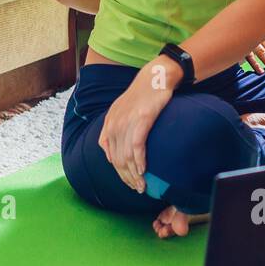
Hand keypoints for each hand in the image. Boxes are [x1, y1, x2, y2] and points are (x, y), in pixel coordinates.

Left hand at [98, 58, 180, 192]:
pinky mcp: (141, 120)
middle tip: (137, 189)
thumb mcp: (122, 111)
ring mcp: (127, 122)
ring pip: (127, 156)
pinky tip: (144, 171)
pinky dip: (139, 162)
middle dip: (126, 178)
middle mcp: (115, 124)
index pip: (110, 155)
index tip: (128, 182)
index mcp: (109, 123)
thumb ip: (114, 130)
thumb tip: (112, 154)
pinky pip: (137, 147)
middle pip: (118, 159)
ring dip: (134, 174)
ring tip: (142, 185)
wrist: (155, 77)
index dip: (118, 172)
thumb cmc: (142, 95)